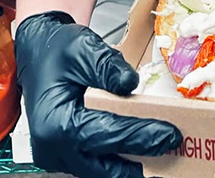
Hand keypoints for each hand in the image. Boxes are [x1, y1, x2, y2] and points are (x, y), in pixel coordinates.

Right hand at [15, 11, 181, 177]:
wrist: (40, 53)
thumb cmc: (59, 51)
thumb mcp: (85, 48)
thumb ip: (108, 67)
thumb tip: (131, 84)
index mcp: (56, 122)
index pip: (106, 135)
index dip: (141, 136)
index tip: (170, 134)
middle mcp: (53, 148)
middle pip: (105, 163)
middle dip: (142, 156)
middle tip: (173, 144)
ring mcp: (57, 157)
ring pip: (101, 170)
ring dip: (132, 162)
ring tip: (163, 149)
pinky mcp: (65, 157)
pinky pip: (96, 164)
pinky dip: (119, 157)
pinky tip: (143, 148)